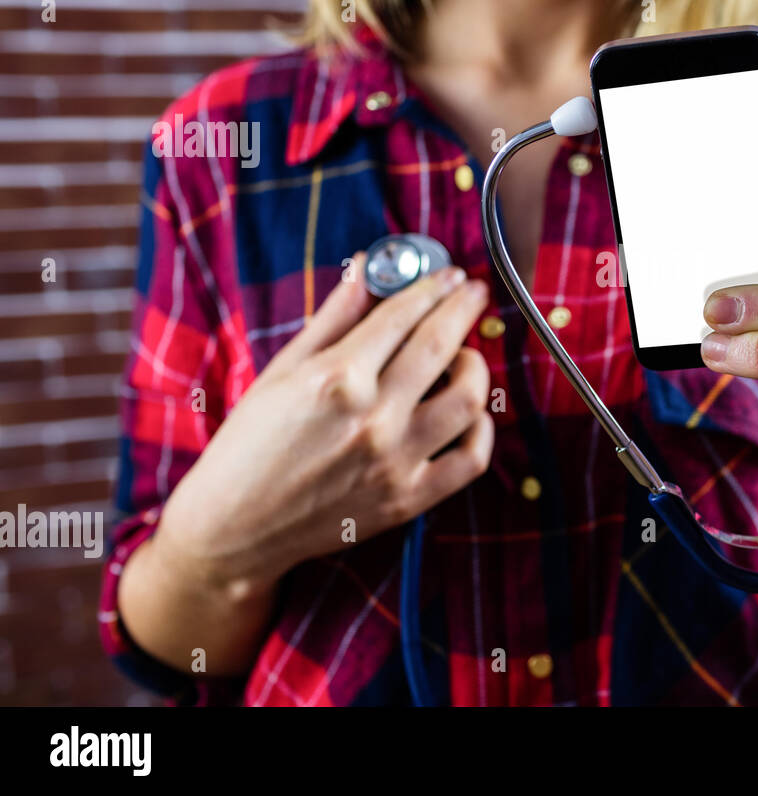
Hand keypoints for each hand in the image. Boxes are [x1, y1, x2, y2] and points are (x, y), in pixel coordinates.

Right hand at [155, 256, 494, 599]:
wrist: (233, 530)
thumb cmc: (249, 445)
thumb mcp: (283, 372)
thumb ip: (332, 319)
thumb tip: (364, 270)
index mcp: (337, 379)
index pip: (403, 316)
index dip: (432, 286)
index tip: (449, 274)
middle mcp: (373, 417)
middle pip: (442, 345)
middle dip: (463, 307)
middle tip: (472, 292)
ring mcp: (395, 461)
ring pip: (469, 398)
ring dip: (474, 365)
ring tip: (463, 356)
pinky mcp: (408, 499)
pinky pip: (472, 458)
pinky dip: (481, 428)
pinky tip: (469, 412)